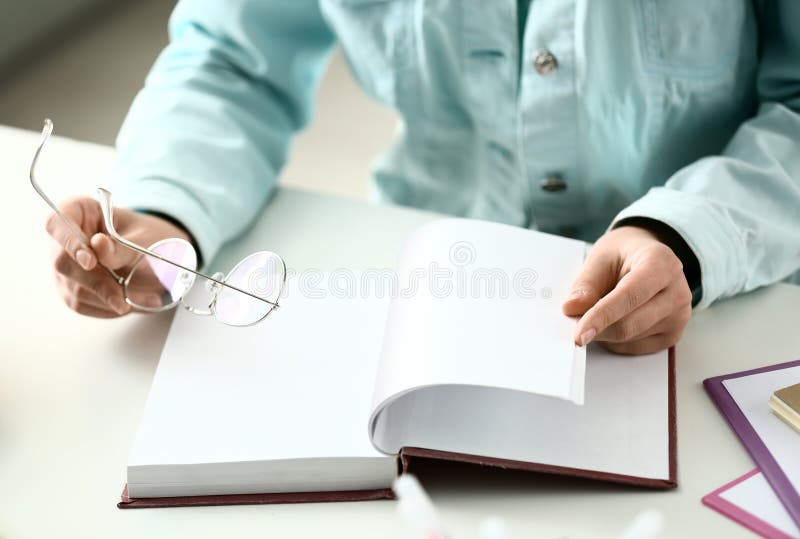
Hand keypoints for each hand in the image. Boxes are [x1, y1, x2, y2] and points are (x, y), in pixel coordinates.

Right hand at [46, 196, 191, 317]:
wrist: (157, 255)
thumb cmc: (148, 236)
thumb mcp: (144, 236)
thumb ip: (122, 245)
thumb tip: (98, 246)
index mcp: (77, 211)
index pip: (57, 223)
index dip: (69, 242)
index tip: (90, 261)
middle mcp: (63, 239)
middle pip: (63, 263)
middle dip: (98, 283)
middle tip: (124, 298)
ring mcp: (64, 267)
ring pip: (74, 289)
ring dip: (109, 300)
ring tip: (146, 300)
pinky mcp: (71, 289)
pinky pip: (82, 304)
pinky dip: (108, 309)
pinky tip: (131, 305)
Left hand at [561, 226, 692, 354]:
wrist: (646, 257)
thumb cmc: (624, 255)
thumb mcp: (600, 258)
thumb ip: (586, 284)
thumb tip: (573, 309)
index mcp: (661, 264)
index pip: (629, 297)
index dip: (601, 317)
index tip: (580, 334)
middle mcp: (677, 291)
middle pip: (629, 325)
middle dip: (597, 328)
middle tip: (575, 323)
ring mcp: (679, 316)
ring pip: (630, 339)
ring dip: (605, 333)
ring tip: (600, 311)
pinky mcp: (673, 334)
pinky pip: (636, 347)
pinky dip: (616, 340)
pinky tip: (615, 321)